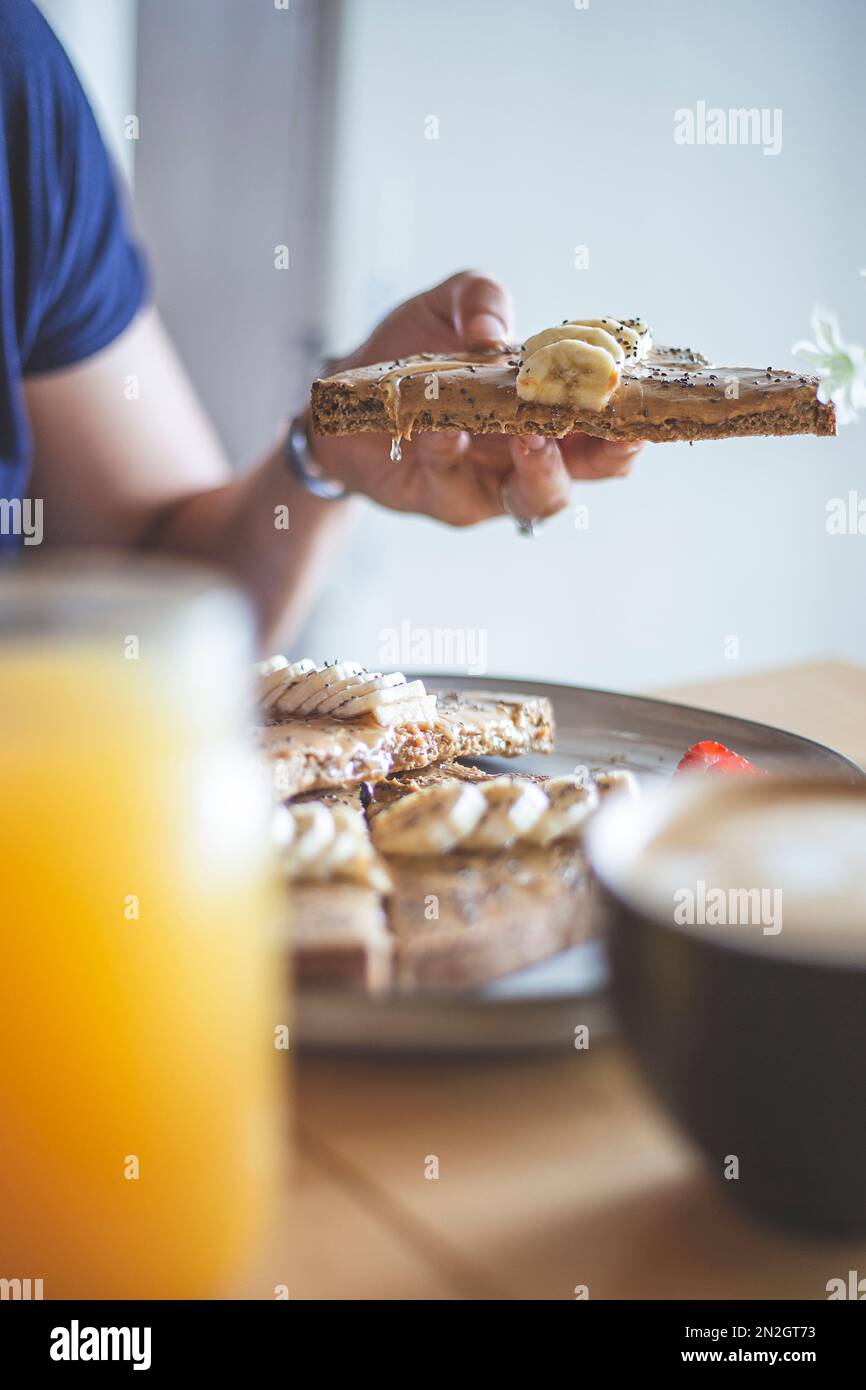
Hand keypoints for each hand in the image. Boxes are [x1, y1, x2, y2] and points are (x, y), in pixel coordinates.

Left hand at [311, 270, 644, 526]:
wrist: (348, 393)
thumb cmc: (415, 353)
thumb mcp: (448, 306)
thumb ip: (479, 296)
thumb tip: (495, 329)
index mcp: (554, 405)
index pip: (613, 419)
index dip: (637, 413)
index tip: (644, 391)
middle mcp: (535, 452)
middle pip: (596, 470)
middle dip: (608, 453)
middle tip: (601, 423)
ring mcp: (495, 483)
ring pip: (540, 497)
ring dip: (542, 467)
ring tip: (526, 432)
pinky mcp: (448, 499)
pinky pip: (457, 480)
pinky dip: (452, 449)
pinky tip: (441, 426)